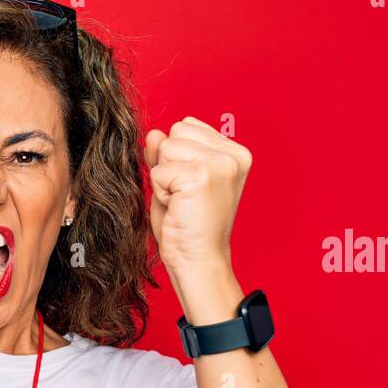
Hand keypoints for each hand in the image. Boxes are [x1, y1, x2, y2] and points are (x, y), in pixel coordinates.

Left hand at [143, 116, 251, 285]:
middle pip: (176, 132)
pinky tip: (178, 208)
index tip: (190, 186)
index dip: (176, 158)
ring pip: (165, 148)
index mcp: (234, 153)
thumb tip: (154, 133)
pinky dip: (161, 192)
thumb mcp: (176, 181)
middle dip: (169, 164)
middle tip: (184, 196)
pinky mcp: (201, 177)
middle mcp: (233, 155)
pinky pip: (158, 171)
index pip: (187, 126)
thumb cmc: (189, 227)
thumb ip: (166, 154)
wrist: (198, 261)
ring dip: (164, 178)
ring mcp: (219, 164)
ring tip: (181, 202)